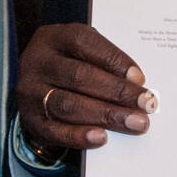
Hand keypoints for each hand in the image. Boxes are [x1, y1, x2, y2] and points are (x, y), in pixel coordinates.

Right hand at [16, 23, 156, 153]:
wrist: (35, 87)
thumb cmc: (69, 64)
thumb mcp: (82, 51)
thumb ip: (104, 61)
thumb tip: (136, 84)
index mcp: (54, 38)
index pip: (85, 43)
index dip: (114, 60)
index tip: (140, 78)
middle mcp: (38, 62)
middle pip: (79, 76)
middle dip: (117, 92)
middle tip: (146, 104)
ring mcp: (30, 92)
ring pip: (69, 104)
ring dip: (106, 115)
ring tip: (135, 123)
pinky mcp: (30, 119)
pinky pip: (55, 131)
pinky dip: (79, 136)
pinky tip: (102, 138)